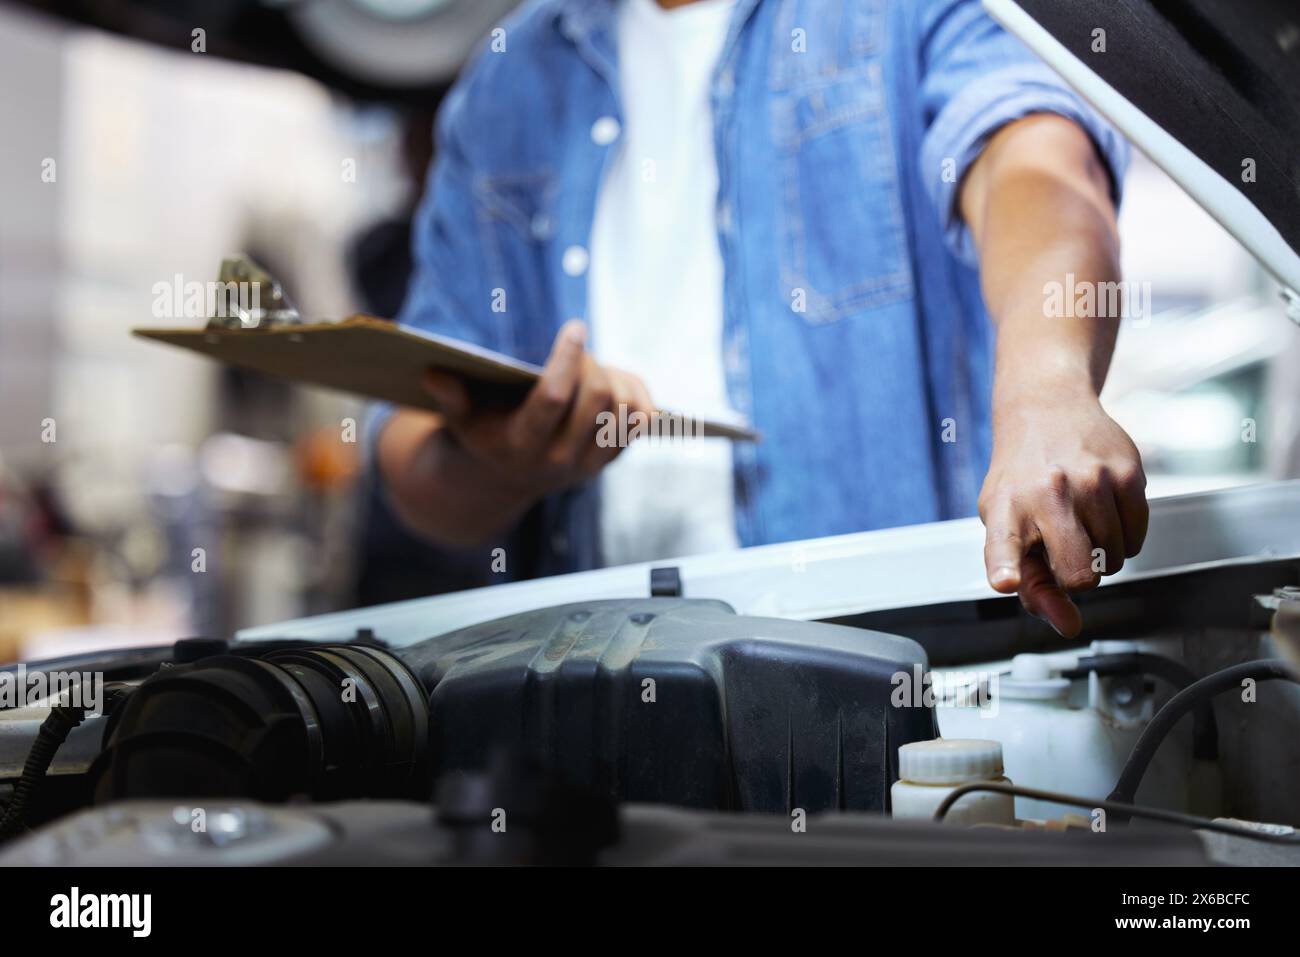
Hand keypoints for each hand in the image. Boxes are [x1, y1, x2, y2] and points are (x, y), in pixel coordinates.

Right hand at [421, 319, 654, 504]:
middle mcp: (559, 460)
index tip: (575, 327)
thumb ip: (449, 397)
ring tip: (590, 366)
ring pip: (625, 405)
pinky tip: (614, 380)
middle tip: (576, 348)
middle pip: (598, 395)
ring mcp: (589, 464)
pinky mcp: (610, 459)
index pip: (554, 398)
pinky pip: (642, 419)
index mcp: (521, 445)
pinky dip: (635, 391)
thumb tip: (433, 374)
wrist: (504, 478)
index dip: (568, 359)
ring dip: (613, 374)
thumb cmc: (482, 432)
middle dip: (590, 362)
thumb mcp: (459, 417)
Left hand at [978, 386, 1147, 637]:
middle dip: (1079, 578)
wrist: (1047, 408)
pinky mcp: (1127, 472)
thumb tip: (1068, 626)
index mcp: (1006, 509)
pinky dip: (1124, 538)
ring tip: (1080, 521)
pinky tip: (1102, 512)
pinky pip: (1137, 538)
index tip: (1006, 580)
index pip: (1004, 544)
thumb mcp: (1006, 525)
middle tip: (1065, 552)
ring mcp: (1091, 480)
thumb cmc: (1022, 477)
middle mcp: (1047, 492)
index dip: (1008, 567)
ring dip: (1101, 554)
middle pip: (1082, 574)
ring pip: (1115, 560)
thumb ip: (1032, 581)